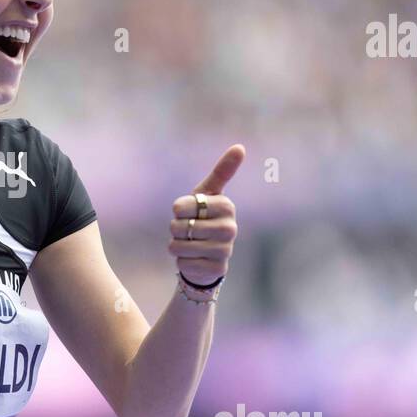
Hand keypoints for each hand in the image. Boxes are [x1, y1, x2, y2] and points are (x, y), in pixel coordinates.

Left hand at [168, 144, 243, 285]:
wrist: (208, 254)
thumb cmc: (204, 218)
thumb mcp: (208, 193)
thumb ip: (222, 171)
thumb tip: (240, 146)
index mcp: (226, 206)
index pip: (180, 207)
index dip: (177, 211)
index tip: (190, 212)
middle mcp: (230, 228)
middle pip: (178, 226)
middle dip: (176, 229)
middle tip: (190, 231)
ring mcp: (225, 250)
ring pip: (178, 245)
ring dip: (177, 245)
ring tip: (191, 244)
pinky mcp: (216, 269)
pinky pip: (183, 263)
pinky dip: (182, 261)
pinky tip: (195, 259)